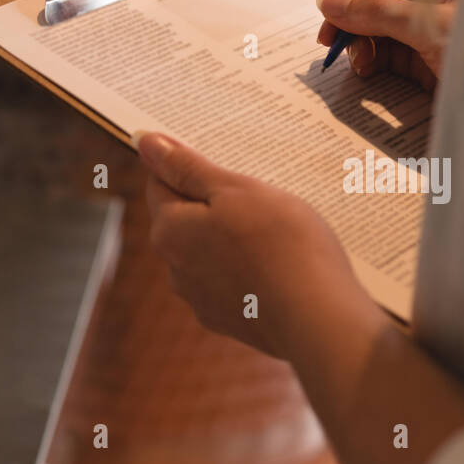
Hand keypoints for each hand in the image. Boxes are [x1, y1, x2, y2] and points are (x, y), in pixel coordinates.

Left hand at [137, 131, 364, 357]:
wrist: (320, 320)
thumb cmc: (281, 244)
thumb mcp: (235, 190)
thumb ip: (187, 167)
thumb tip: (144, 142)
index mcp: (170, 232)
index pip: (159, 184)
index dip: (184, 163)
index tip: (215, 154)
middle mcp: (176, 270)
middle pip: (184, 219)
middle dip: (211, 201)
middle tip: (253, 187)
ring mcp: (203, 300)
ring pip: (209, 251)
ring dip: (230, 235)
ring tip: (273, 226)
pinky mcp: (232, 320)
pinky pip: (231, 280)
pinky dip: (247, 267)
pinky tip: (279, 261)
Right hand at [316, 0, 463, 91]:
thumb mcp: (429, 25)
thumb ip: (376, 12)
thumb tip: (326, 2)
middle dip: (350, 0)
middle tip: (332, 28)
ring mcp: (423, 25)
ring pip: (372, 17)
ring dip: (352, 32)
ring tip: (345, 54)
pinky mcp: (417, 58)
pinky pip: (379, 48)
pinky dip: (365, 56)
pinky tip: (363, 68)